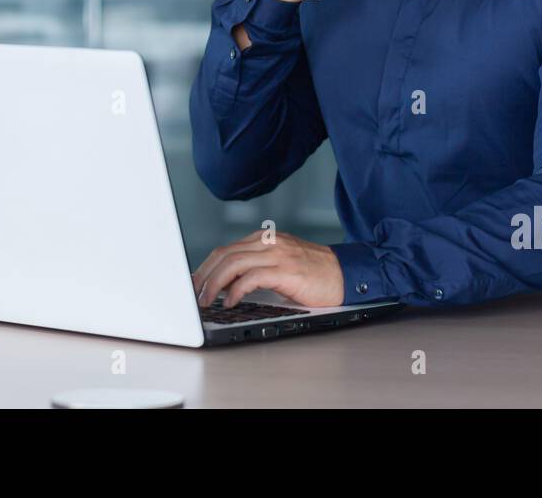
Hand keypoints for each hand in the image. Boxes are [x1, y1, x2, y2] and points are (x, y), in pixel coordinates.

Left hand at [191, 230, 344, 308]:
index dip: (206, 266)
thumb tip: (228, 285)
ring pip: (233, 263)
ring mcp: (277, 254)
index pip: (226, 249)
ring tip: (207, 301)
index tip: (194, 282)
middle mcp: (269, 242)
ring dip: (214, 284)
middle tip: (194, 294)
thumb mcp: (282, 265)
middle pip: (224, 254)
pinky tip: (230, 302)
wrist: (347, 275)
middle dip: (203, 275)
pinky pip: (251, 278)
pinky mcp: (286, 270)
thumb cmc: (316, 274)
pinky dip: (235, 290)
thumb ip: (257, 268)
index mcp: (266, 239)